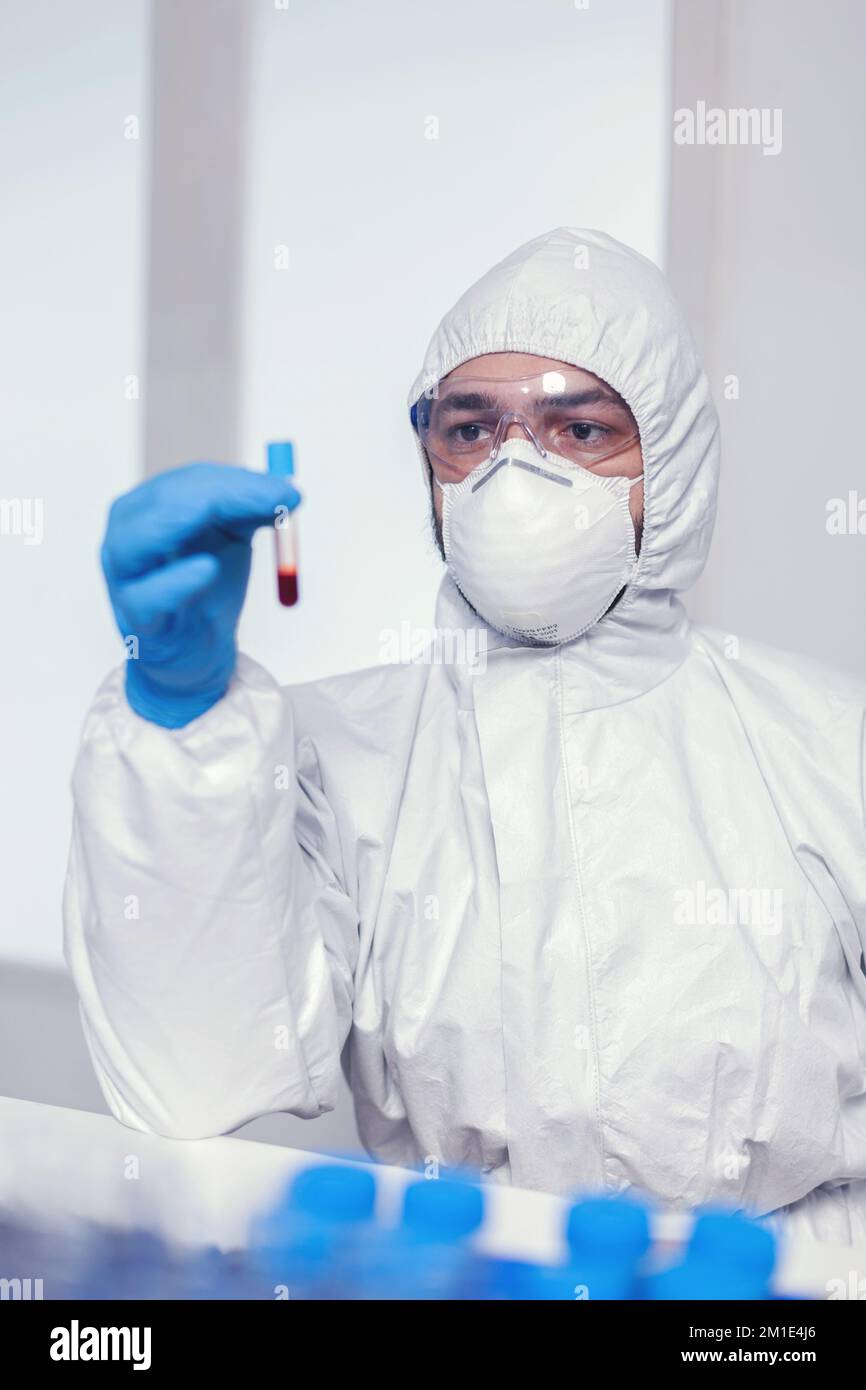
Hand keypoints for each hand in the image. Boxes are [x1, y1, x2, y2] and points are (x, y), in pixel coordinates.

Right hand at [101, 463, 300, 727]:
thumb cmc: (207, 588)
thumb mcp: (232, 539)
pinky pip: (149, 597)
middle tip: (276, 501)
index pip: (189, 482)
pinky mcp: (137, 619)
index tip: (287, 492)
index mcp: (148, 508)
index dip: (238, 482)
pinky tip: (206, 571)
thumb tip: (285, 490)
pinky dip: (176, 582)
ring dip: (182, 521)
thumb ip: (251, 510)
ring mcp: (124, 578)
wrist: (196, 650)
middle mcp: (126, 536)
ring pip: (138, 541)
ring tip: (216, 512)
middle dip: (223, 496)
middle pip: (166, 503)